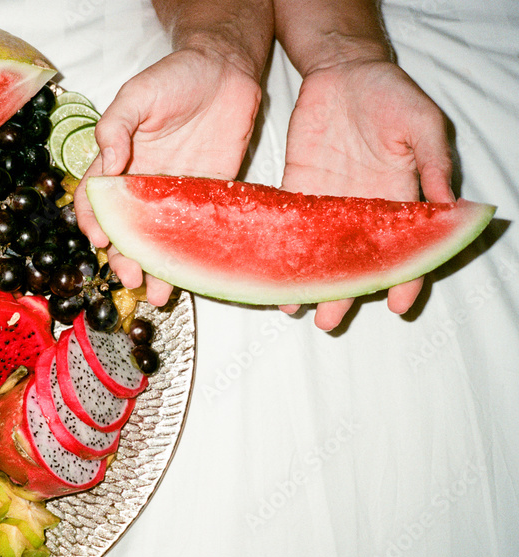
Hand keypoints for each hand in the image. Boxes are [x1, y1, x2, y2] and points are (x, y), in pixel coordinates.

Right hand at [73, 46, 263, 306]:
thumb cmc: (177, 75)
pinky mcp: (207, 199)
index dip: (92, 223)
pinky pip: (194, 234)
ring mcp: (174, 196)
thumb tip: (109, 165)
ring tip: (159, 295)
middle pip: (125, 233)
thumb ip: (116, 126)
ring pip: (159, 242)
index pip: (95, 201)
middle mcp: (142, 186)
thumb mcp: (137, 94)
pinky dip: (189, 259)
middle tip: (130, 278)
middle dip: (124, 259)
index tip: (100, 240)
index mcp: (118, 163)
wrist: (228, 70)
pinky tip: (188, 278)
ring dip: (156, 270)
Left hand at [278, 58, 453, 329]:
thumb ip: (433, 166)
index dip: (404, 279)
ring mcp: (330, 203)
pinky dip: (281, 252)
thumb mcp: (422, 125)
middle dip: (344, 294)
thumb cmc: (391, 94)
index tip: (396, 304)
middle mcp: (364, 209)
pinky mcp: (297, 190)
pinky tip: (271, 274)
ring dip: (308, 282)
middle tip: (329, 321)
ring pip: (320, 254)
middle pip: (355, 263)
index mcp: (400, 199)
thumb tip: (450, 208)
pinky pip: (288, 228)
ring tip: (294, 308)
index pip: (406, 251)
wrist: (344, 70)